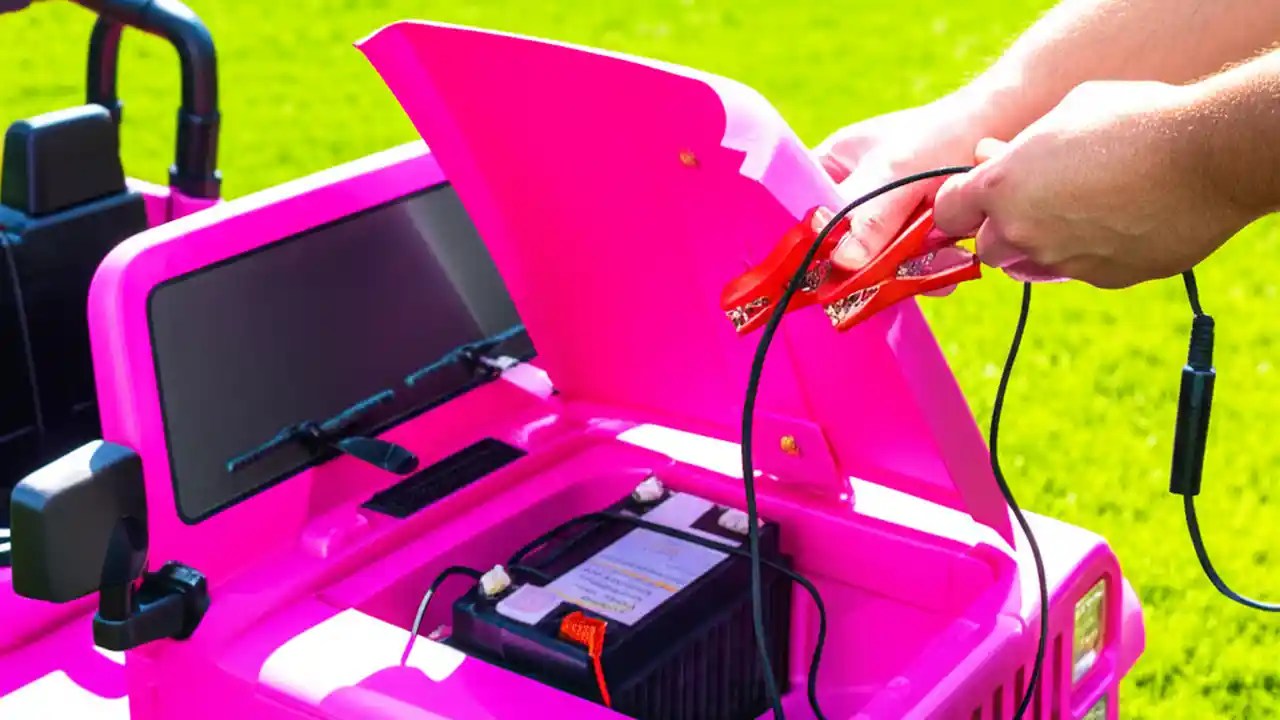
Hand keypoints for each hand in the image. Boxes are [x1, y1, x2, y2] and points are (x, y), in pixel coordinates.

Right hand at [814, 92, 994, 273]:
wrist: (1008, 130)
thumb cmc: (943, 134)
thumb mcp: (898, 172)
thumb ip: (868, 218)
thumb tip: (842, 264)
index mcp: (833, 167)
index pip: (802, 211)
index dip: (807, 242)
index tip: (820, 270)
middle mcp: (854, 195)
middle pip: (841, 245)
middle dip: (868, 261)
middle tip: (887, 271)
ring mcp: (887, 218)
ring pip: (879, 261)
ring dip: (907, 267)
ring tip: (939, 255)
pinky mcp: (918, 236)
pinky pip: (911, 265)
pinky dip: (931, 268)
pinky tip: (955, 257)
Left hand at [933, 80, 1253, 288]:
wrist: (1207, 157)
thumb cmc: (1135, 120)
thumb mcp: (1067, 111)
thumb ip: (1020, 144)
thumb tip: (993, 155)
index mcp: (1002, 187)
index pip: (949, 210)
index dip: (959, 202)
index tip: (972, 196)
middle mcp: (1022, 232)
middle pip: (987, 248)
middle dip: (1002, 228)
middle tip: (1032, 200)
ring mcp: (1062, 261)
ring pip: (1031, 264)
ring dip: (1041, 245)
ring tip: (1079, 208)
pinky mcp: (1102, 279)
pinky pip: (1081, 269)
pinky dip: (1089, 252)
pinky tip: (1119, 220)